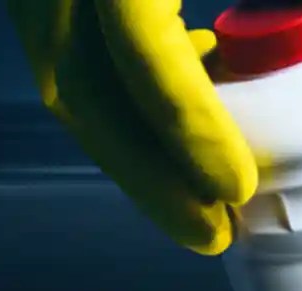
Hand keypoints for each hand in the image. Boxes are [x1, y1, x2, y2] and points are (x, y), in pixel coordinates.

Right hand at [7, 0, 301, 254]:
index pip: (137, 45)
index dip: (184, 123)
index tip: (233, 182)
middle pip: (84, 91)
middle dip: (149, 177)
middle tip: (214, 233)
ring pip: (68, 81)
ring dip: (132, 153)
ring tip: (197, 202)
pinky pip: (69, 54)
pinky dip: (122, 101)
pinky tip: (177, 117)